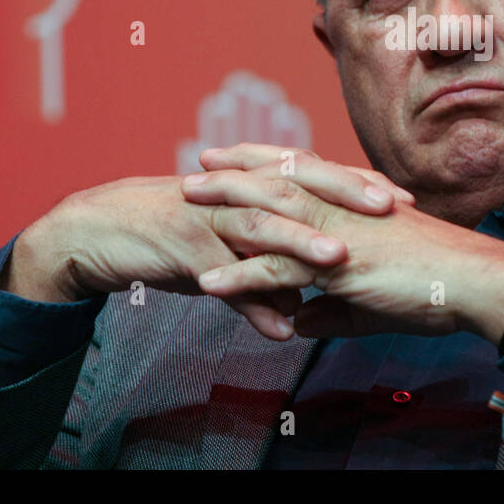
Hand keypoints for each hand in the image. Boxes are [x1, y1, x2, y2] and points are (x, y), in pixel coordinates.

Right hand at [5, 173, 385, 339]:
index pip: (315, 177)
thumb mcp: (226, 256)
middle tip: (390, 208)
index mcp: (252, 186)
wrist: (100, 233)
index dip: (358, 184)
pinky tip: (280, 327)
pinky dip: (251, 302)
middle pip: (299, 185)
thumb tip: (298, 310)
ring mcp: (208, 215)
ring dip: (302, 241)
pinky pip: (222, 275)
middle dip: (346, 194)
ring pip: (262, 224)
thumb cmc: (171, 238)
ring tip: (341, 258)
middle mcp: (236, 192)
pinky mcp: (181, 244)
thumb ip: (264, 279)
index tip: (403, 198)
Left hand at [181, 150, 503, 342]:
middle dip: (234, 170)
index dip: (266, 164)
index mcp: (355, 206)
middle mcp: (343, 209)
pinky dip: (239, 277)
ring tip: (184, 202)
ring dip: (224, 205)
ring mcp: (338, 232)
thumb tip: (302, 320)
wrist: (473, 283)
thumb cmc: (437, 285)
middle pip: (278, 180)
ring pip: (269, 211)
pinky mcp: (337, 265)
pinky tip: (206, 283)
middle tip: (197, 164)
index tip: (234, 158)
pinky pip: (277, 270)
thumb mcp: (374, 296)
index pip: (303, 174)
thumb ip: (334, 305)